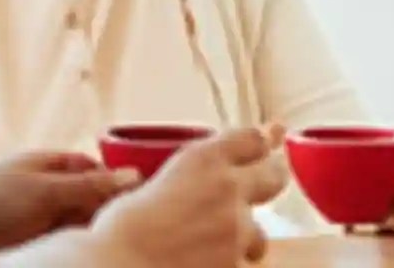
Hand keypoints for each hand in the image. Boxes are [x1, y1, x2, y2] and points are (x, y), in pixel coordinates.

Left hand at [0, 151, 139, 249]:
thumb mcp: (42, 191)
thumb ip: (88, 185)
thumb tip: (134, 176)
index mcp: (55, 166)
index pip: (103, 172)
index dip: (126, 186)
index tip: (152, 200)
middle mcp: (54, 193)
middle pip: (99, 202)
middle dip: (118, 214)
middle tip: (148, 231)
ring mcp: (47, 221)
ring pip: (88, 228)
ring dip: (103, 235)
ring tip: (131, 246)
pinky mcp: (40, 246)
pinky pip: (71, 247)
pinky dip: (84, 250)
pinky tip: (98, 255)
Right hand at [89, 126, 288, 267]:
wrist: (119, 267)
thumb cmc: (119, 230)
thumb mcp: (145, 188)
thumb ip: (177, 182)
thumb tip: (173, 190)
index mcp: (202, 159)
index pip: (252, 139)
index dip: (260, 140)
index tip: (269, 138)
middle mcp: (228, 189)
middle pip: (274, 175)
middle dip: (271, 177)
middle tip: (264, 182)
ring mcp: (237, 231)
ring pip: (258, 233)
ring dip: (244, 237)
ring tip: (216, 245)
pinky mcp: (235, 266)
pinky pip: (238, 264)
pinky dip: (224, 264)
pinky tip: (197, 264)